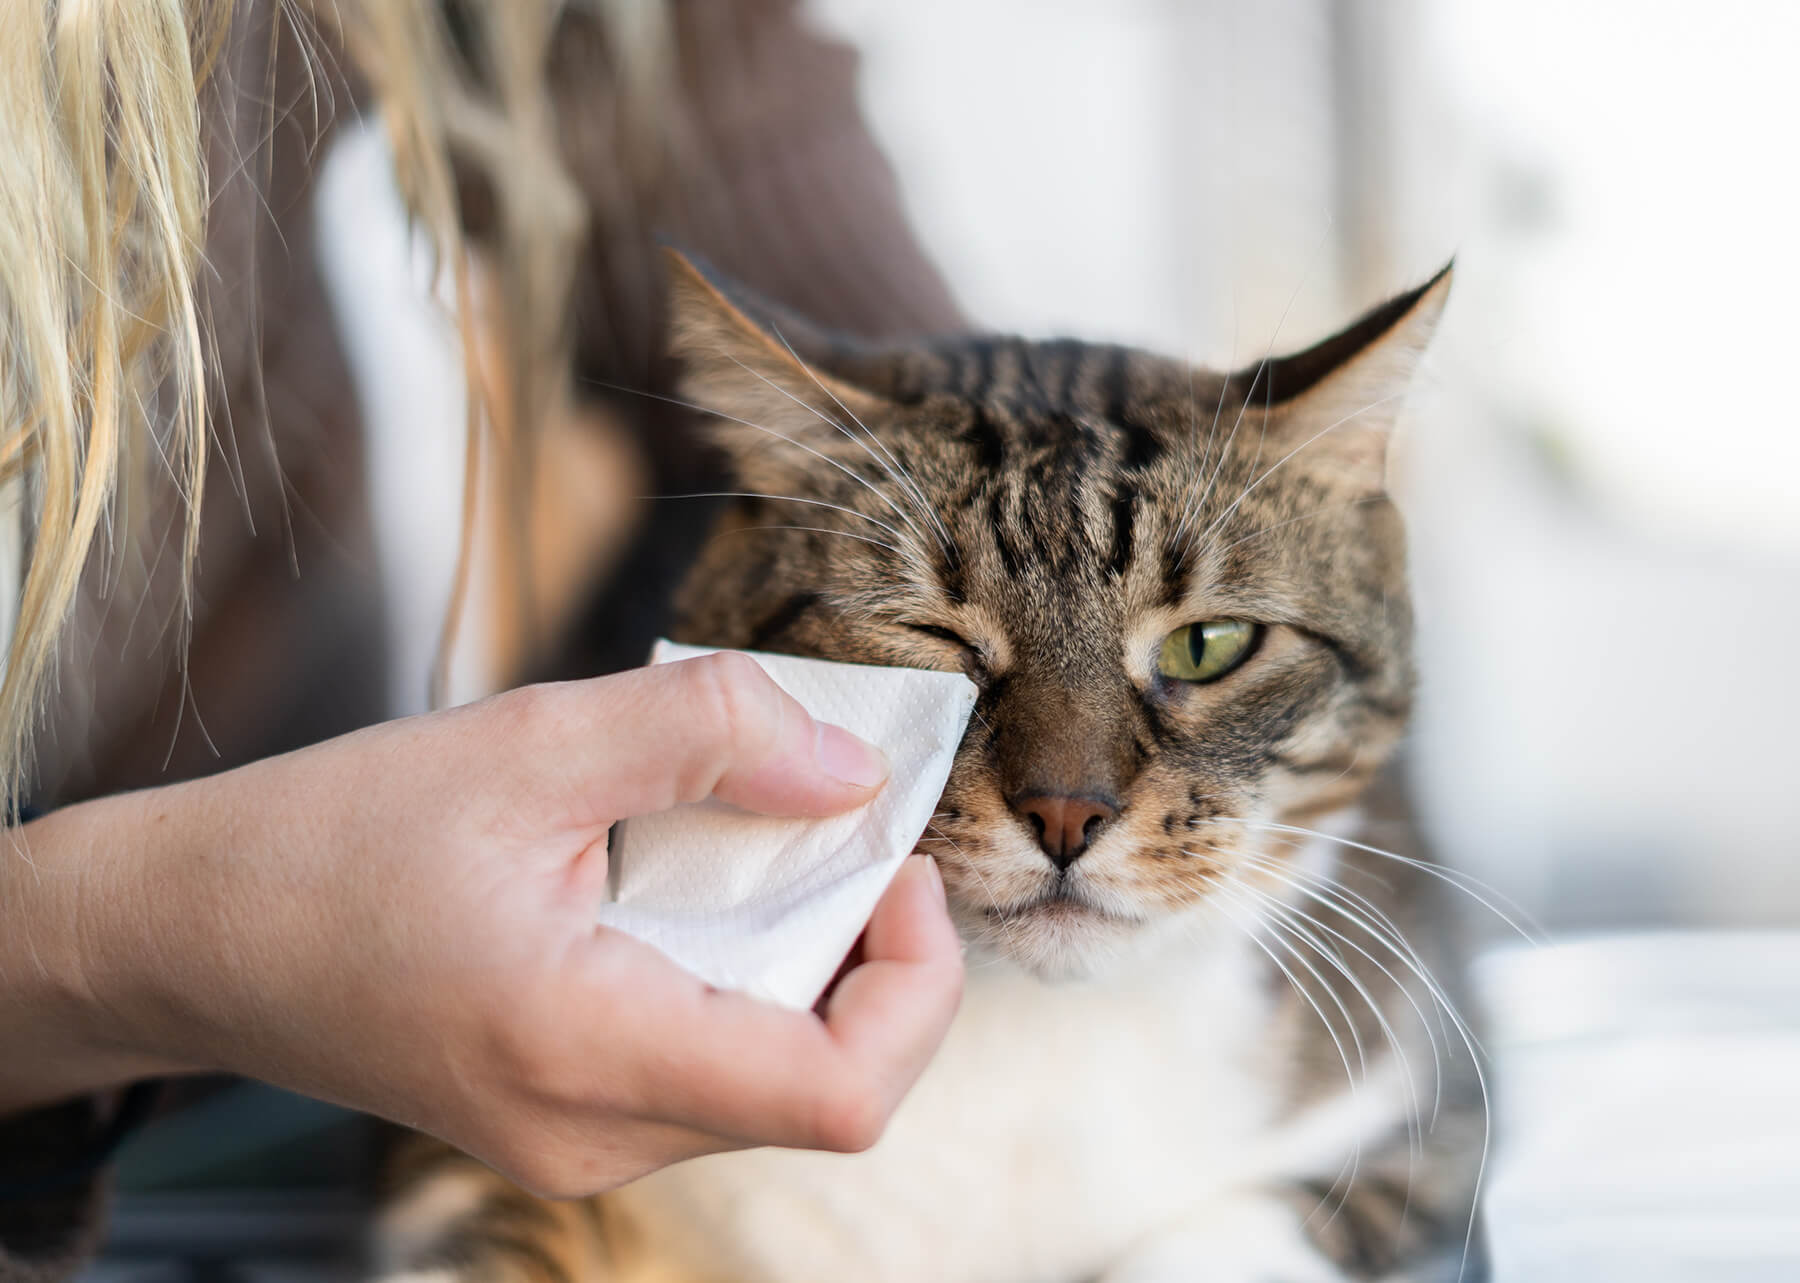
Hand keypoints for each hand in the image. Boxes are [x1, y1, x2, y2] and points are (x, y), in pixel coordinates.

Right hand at [1, 654, 963, 1194]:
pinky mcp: (563, 1124)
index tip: (894, 865)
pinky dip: (742, 984)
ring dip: (804, 964)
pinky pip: (708, 1073)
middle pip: (826, 1087)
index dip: (917, 982)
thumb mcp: (529, 743)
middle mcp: (592, 1135)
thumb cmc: (331, 840)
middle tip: (827, 828)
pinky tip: (688, 895)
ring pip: (773, 1082)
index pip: (844, 1096)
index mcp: (585, 1050)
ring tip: (746, 848)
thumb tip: (851, 769)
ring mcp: (576, 1147)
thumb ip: (706, 734)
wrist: (194, 932)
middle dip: (869, 956)